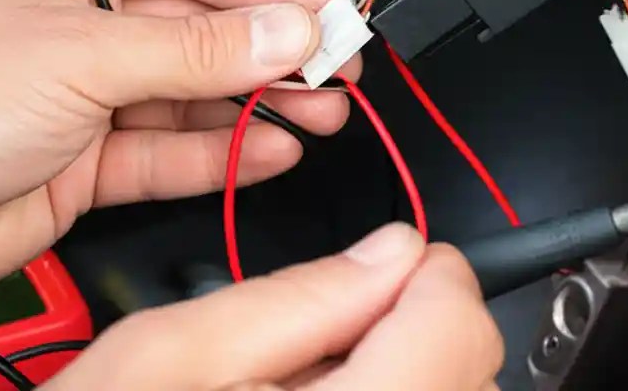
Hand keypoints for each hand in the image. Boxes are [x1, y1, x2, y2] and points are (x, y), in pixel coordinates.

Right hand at [46, 223, 504, 389]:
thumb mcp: (162, 355)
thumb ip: (288, 296)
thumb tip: (386, 252)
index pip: (453, 320)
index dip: (423, 271)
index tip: (387, 261)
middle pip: (466, 365)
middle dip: (411, 321)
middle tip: (331, 317)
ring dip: (400, 368)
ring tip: (306, 376)